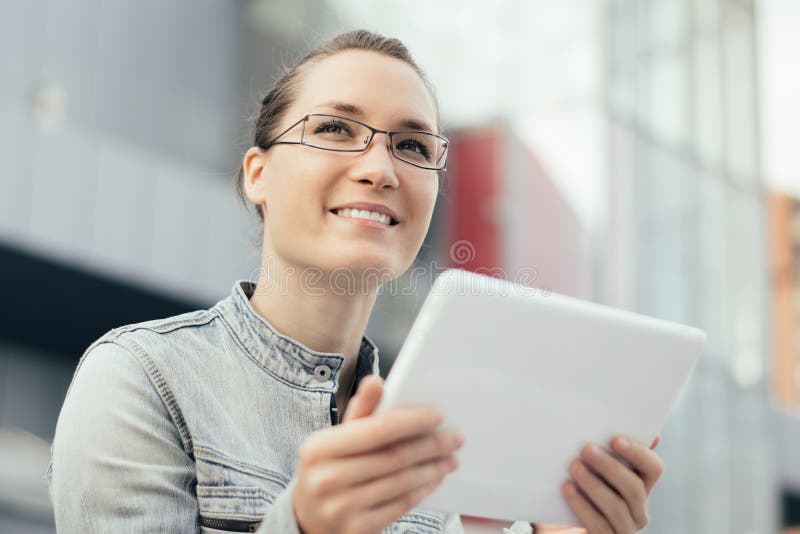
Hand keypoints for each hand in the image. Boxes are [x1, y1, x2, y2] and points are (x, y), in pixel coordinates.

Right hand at [291, 376, 463, 533]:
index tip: (437, 415)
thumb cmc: (327, 470)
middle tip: (455, 437)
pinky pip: (401, 505)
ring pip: (402, 482)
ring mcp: (342, 508)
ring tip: (450, 457)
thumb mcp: (335, 439)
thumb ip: (360, 411)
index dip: (411, 421)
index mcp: (320, 448)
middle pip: (394, 457)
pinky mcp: (359, 529)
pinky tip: (434, 478)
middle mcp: (328, 479)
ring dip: (433, 468)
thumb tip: (376, 382)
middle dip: (431, 445)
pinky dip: (423, 489)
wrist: (308, 518)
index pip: (376, 430)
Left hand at [559, 434, 662, 532]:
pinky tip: (567, 489)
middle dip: (610, 467)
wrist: (563, 524)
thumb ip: (607, 448)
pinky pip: (599, 526)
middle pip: (634, 488)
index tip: (615, 439)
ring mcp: (625, 529)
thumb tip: (625, 424)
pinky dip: (582, 506)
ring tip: (574, 467)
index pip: (654, 469)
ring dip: (594, 485)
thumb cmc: (581, 485)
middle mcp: (639, 510)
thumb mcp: (593, 466)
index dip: (638, 453)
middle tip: (586, 449)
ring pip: (617, 508)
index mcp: (642, 485)